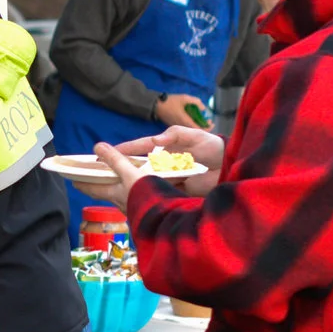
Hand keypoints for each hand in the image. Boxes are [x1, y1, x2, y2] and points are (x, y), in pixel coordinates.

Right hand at [107, 126, 224, 200]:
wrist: (231, 167)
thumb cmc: (214, 147)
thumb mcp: (195, 135)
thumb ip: (174, 134)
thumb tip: (155, 139)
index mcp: (165, 147)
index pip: (140, 147)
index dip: (124, 149)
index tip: (107, 151)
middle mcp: (164, 163)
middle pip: (137, 165)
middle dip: (120, 167)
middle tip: (101, 172)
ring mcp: (169, 178)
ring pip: (145, 180)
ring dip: (130, 182)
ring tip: (110, 186)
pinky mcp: (176, 191)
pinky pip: (159, 191)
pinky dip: (148, 193)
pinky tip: (134, 197)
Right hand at [151, 93, 207, 130]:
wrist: (155, 105)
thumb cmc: (170, 102)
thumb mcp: (184, 98)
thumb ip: (196, 102)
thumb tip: (204, 108)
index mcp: (186, 122)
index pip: (199, 129)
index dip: (207, 127)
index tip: (211, 122)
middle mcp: (182, 127)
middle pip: (196, 130)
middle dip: (203, 126)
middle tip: (207, 121)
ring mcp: (178, 128)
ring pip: (191, 130)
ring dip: (197, 125)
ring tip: (202, 119)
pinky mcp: (175, 127)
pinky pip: (186, 128)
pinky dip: (191, 124)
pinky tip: (192, 119)